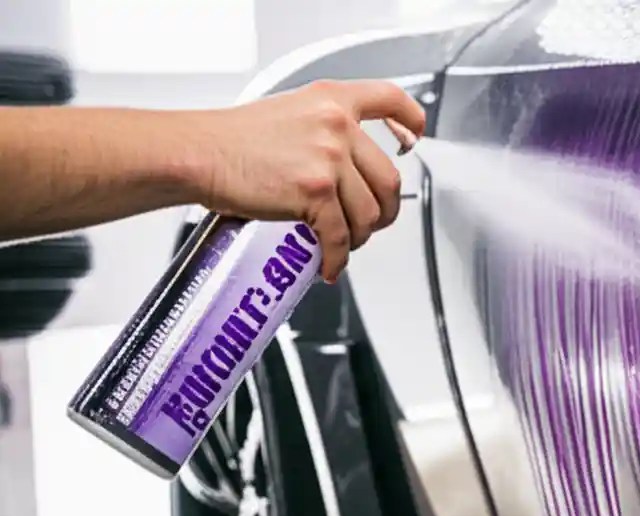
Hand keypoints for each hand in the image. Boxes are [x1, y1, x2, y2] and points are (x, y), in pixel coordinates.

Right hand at [191, 80, 425, 282]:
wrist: (197, 153)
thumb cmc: (232, 140)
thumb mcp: (288, 114)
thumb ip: (324, 129)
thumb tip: (348, 165)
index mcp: (332, 100)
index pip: (391, 99)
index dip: (411, 121)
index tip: (414, 138)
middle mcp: (337, 125)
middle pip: (389, 178)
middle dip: (383, 210)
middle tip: (369, 223)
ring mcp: (329, 158)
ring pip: (370, 213)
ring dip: (360, 237)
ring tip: (342, 243)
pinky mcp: (315, 192)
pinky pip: (341, 236)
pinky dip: (338, 258)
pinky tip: (330, 264)